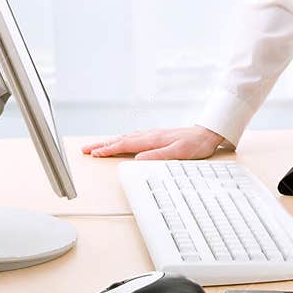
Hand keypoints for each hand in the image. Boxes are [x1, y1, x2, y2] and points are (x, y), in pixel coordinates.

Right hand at [82, 126, 228, 159]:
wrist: (209, 133)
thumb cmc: (196, 144)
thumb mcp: (179, 153)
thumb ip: (159, 156)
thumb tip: (138, 158)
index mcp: (153, 139)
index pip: (124, 145)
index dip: (107, 150)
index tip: (93, 154)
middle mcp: (151, 135)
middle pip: (121, 139)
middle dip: (102, 145)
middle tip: (84, 149)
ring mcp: (154, 134)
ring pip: (126, 137)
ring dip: (110, 141)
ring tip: (96, 146)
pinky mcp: (158, 135)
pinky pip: (134, 136)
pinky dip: (122, 139)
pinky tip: (121, 141)